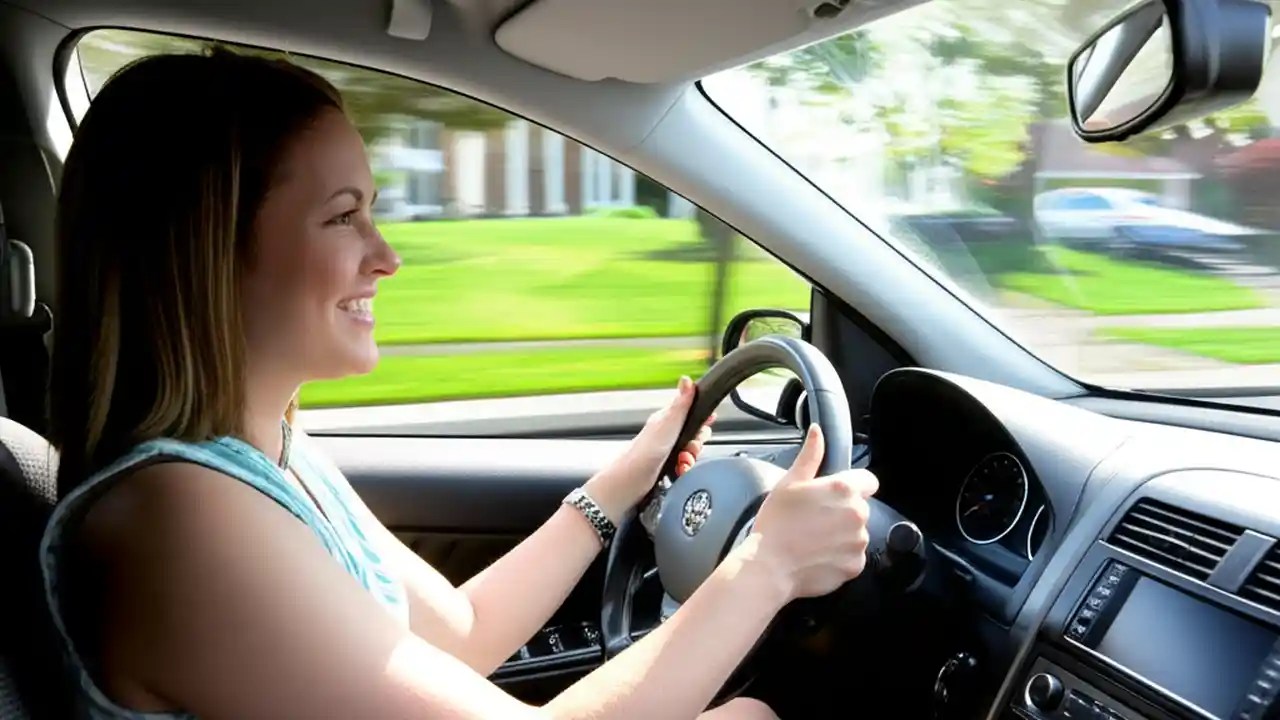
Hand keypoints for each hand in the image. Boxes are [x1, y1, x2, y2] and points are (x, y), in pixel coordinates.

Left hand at [585, 376, 714, 521]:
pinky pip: (683, 465)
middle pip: (694, 433)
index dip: (703, 416)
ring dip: (691, 458)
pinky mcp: (665, 466)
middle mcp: (666, 433)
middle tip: (690, 448)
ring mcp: (665, 450)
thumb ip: (680, 404)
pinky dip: (684, 469)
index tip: (709, 422)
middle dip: (698, 442)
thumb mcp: (667, 424)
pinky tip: (679, 472)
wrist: (629, 482)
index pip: (691, 411)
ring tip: (682, 463)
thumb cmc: (644, 453)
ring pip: (690, 451)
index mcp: (666, 419)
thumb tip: (687, 380)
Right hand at [746, 424, 877, 599]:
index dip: (851, 485)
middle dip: (843, 511)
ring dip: (842, 534)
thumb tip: (818, 432)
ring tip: (814, 539)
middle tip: (815, 518)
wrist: (769, 568)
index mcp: (843, 489)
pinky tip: (817, 555)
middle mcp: (857, 514)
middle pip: (860, 507)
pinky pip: (853, 556)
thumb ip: (810, 455)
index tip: (833, 494)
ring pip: (857, 532)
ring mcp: (858, 542)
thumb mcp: (789, 483)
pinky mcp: (856, 565)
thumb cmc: (776, 524)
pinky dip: (840, 557)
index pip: (868, 480)